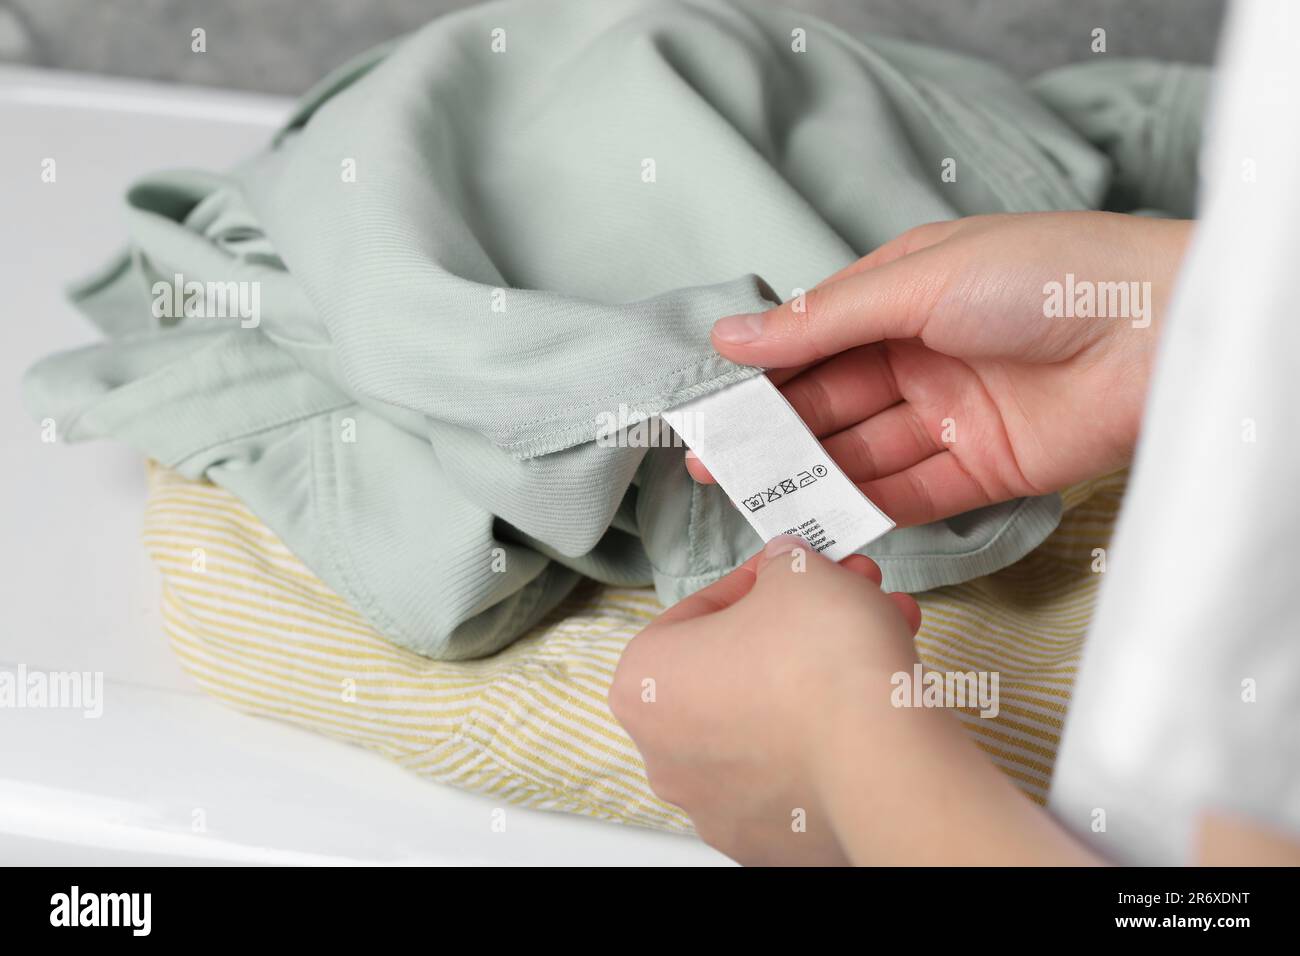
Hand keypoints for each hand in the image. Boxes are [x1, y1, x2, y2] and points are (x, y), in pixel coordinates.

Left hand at [611, 536, 1098, 866]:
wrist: (883, 761)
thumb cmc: (821, 664)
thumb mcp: (797, 570)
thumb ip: (782, 565)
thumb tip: (785, 571)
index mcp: (646, 681)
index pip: (697, 612)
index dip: (758, 581)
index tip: (793, 571)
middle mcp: (665, 753)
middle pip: (735, 667)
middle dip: (797, 626)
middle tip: (845, 597)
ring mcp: (714, 804)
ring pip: (769, 719)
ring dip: (820, 675)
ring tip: (880, 637)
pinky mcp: (767, 838)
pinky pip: (795, 772)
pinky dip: (830, 737)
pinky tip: (874, 704)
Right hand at [690, 212, 1191, 525]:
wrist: (1160, 330)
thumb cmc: (1044, 274)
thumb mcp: (917, 279)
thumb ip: (821, 320)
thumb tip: (730, 337)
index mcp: (906, 295)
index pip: (816, 339)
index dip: (762, 372)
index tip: (708, 406)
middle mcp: (922, 356)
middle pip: (831, 401)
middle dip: (772, 432)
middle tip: (710, 464)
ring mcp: (950, 416)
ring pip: (860, 451)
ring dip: (806, 473)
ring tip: (747, 496)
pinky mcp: (981, 470)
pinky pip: (905, 494)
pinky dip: (859, 508)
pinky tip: (812, 519)